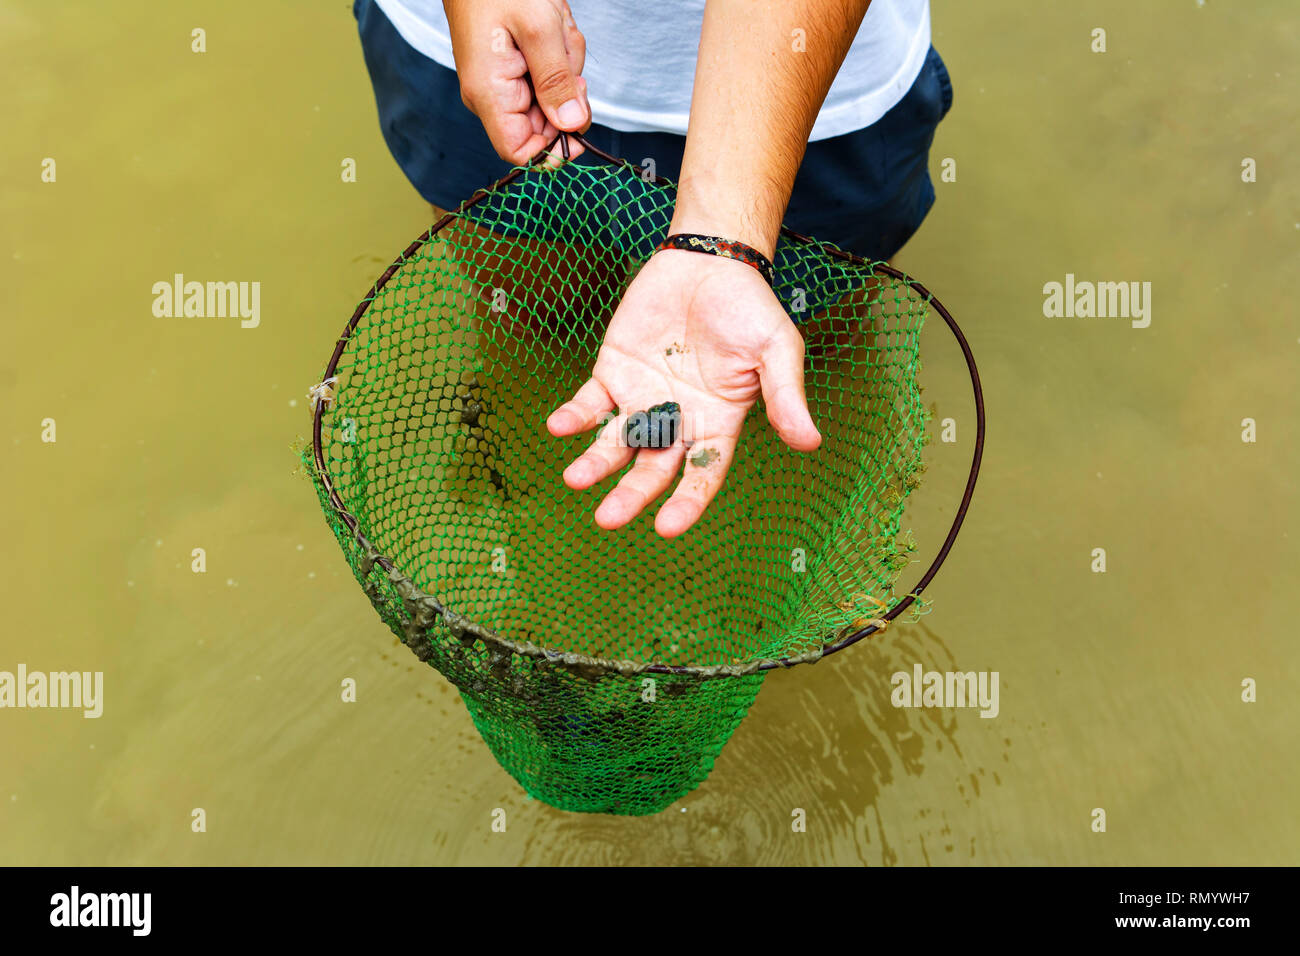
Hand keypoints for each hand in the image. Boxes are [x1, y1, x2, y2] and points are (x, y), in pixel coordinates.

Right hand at [444, 0, 590, 164]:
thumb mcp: (539, 29)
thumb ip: (557, 81)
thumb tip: (573, 126)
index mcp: (489, 94)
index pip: (519, 152)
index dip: (553, 150)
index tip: (578, 123)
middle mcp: (492, 96)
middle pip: (545, 123)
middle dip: (566, 90)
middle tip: (563, 51)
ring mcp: (503, 83)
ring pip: (553, 96)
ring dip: (566, 64)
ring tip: (553, 29)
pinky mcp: (513, 70)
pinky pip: (549, 76)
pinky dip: (560, 54)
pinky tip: (551, 28)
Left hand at [546, 250, 821, 537]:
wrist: (709, 261)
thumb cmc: (749, 307)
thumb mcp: (776, 349)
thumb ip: (785, 396)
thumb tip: (811, 442)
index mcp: (717, 425)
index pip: (701, 474)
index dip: (685, 502)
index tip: (665, 527)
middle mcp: (677, 421)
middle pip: (651, 468)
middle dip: (631, 494)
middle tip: (608, 518)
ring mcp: (642, 399)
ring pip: (615, 443)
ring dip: (595, 463)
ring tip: (576, 479)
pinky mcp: (613, 373)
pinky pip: (589, 403)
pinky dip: (574, 417)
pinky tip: (558, 427)